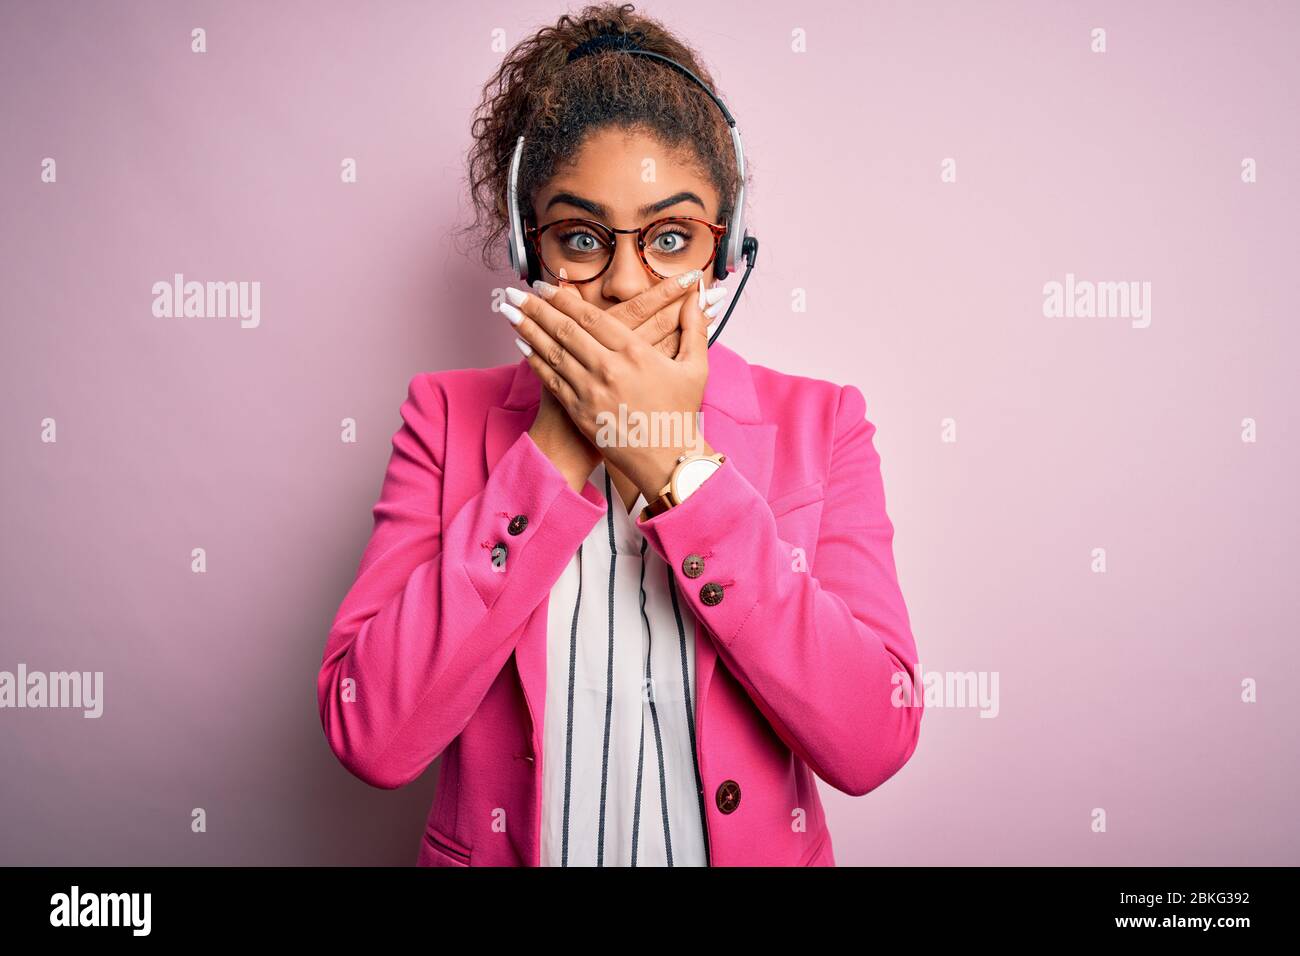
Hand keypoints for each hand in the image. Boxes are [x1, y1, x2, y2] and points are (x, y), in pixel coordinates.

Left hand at [501, 268, 723, 500]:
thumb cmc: (680, 414)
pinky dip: (534, 360)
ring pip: (552, 352)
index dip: (564, 298)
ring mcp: (591, 391)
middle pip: (565, 329)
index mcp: (635, 353)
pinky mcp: (580, 412)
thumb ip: (694, 329)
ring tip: (509, 310)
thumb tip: (696, 298)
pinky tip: (521, 345)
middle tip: (517, 291)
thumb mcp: (695, 369)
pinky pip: (551, 380)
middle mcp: (609, 369)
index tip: (547, 285)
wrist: (666, 460)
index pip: (592, 317)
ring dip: (527, 328)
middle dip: (537, 307)